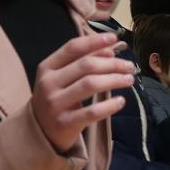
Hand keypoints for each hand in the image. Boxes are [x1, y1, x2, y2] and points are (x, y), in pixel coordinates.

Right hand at [32, 33, 134, 152]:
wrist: (39, 131)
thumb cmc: (56, 97)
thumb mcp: (62, 77)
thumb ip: (83, 61)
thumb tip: (109, 49)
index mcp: (47, 67)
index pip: (73, 48)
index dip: (95, 41)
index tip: (114, 38)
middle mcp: (48, 84)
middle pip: (86, 66)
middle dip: (112, 63)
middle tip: (129, 66)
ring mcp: (55, 104)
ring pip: (90, 85)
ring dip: (114, 80)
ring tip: (129, 79)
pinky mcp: (65, 123)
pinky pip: (92, 112)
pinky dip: (109, 105)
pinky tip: (121, 101)